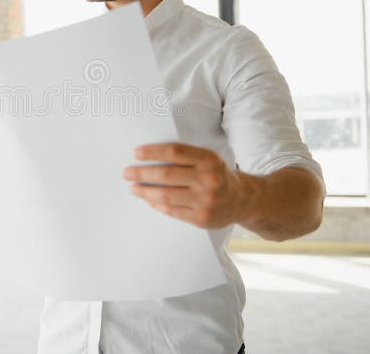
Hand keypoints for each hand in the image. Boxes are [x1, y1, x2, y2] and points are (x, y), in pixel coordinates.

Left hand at [123, 142, 250, 228]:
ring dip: (145, 191)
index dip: (152, 152)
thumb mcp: (207, 159)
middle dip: (142, 173)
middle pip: (167, 175)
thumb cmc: (216, 174)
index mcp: (209, 160)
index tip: (135, 153)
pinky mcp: (201, 218)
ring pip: (166, 195)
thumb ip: (184, 156)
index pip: (174, 152)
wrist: (242, 200)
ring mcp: (205, 201)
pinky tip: (148, 199)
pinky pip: (172, 211)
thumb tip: (148, 157)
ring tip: (133, 188)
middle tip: (126, 173)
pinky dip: (156, 204)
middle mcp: (209, 179)